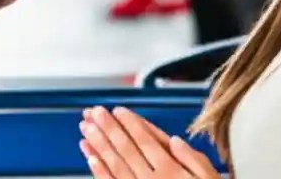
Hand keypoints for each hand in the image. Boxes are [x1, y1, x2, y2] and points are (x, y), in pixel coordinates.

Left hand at [78, 105, 219, 178]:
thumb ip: (194, 160)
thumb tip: (175, 140)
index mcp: (172, 170)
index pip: (146, 140)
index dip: (130, 123)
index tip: (118, 110)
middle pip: (126, 148)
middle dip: (108, 128)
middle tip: (93, 112)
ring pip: (115, 164)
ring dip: (99, 145)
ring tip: (86, 128)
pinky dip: (99, 171)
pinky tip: (90, 157)